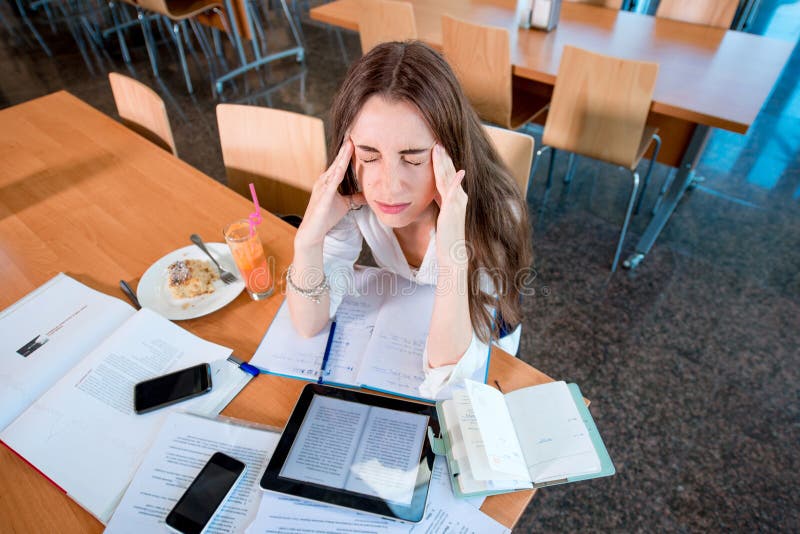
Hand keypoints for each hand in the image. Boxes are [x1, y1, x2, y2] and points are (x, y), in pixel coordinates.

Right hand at [296, 138, 365, 247]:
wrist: (313, 231)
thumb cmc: (327, 217)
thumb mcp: (345, 204)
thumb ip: (355, 197)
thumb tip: (368, 194)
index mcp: (329, 180)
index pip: (340, 163)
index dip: (348, 151)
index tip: (357, 138)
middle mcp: (324, 180)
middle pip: (337, 161)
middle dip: (346, 148)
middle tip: (354, 132)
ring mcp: (322, 187)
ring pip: (334, 168)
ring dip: (342, 156)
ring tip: (350, 143)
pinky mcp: (323, 197)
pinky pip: (331, 183)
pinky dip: (337, 173)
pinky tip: (343, 166)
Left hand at [432, 144, 467, 264]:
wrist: (453, 253)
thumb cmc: (447, 236)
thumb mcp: (442, 212)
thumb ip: (441, 200)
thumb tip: (436, 190)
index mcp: (455, 197)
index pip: (448, 175)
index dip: (442, 161)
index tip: (436, 148)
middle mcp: (459, 197)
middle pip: (449, 172)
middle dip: (443, 157)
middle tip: (437, 141)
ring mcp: (457, 203)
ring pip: (449, 178)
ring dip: (445, 163)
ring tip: (439, 149)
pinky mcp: (453, 210)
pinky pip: (453, 193)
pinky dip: (455, 182)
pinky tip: (457, 172)